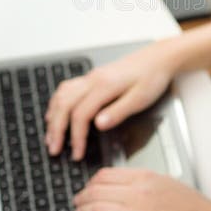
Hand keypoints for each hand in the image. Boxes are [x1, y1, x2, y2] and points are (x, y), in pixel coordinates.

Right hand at [44, 40, 179, 160]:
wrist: (159, 57)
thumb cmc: (152, 77)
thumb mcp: (140, 98)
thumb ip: (118, 112)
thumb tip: (98, 125)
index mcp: (104, 85)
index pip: (80, 114)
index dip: (76, 137)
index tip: (76, 153)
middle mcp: (93, 79)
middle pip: (64, 105)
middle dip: (56, 129)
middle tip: (54, 149)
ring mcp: (91, 77)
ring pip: (62, 95)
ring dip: (53, 116)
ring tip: (51, 136)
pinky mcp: (93, 76)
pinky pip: (67, 88)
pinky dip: (57, 103)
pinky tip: (56, 113)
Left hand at [73, 167, 210, 210]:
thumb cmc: (191, 206)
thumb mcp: (166, 182)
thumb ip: (143, 181)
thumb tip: (121, 184)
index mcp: (144, 177)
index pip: (106, 175)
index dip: (91, 181)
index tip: (88, 186)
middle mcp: (137, 192)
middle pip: (97, 190)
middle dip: (82, 196)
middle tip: (77, 200)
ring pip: (98, 208)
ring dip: (83, 210)